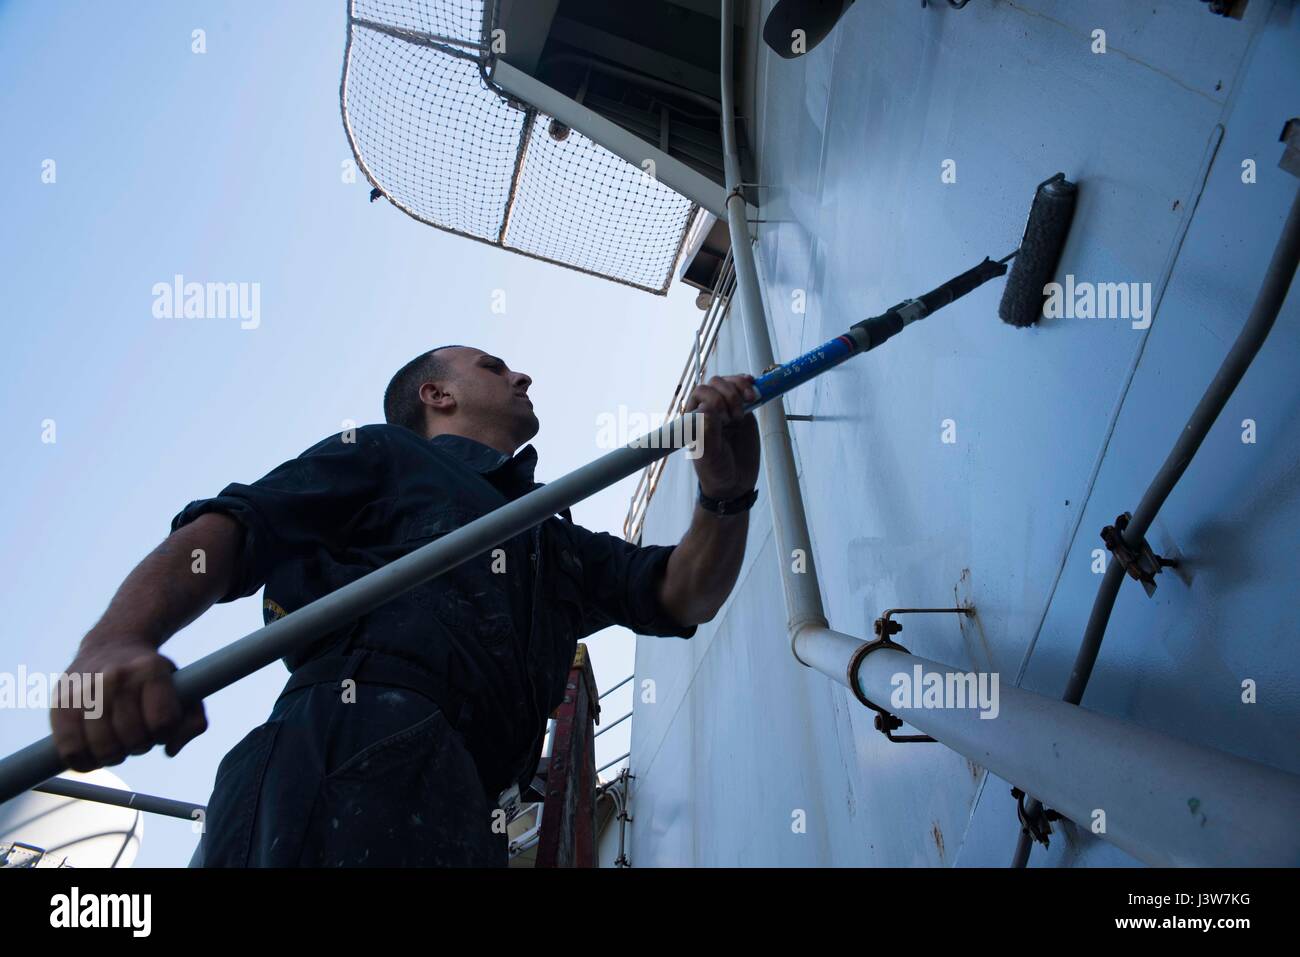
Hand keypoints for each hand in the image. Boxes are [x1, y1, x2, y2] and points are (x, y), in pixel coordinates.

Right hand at [50, 634, 207, 771]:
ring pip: (103, 748)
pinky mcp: (60, 703)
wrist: (111, 645)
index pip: (163, 722)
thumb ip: (193, 721)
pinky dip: (84, 762)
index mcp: (151, 670)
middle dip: (139, 746)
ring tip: (116, 743)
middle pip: (133, 739)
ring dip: (113, 756)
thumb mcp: (183, 688)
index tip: (159, 727)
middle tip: (136, 736)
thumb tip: (170, 750)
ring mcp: (86, 689)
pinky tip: (93, 755)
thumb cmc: (151, 677)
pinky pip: (71, 749)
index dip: (163, 734)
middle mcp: (117, 676)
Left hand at [684, 373, 760, 500]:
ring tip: (749, 402)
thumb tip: (707, 407)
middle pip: (716, 384)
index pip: (701, 393)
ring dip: (740, 387)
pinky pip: (744, 390)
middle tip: (735, 419)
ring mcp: (726, 409)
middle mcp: (708, 410)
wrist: (735, 481)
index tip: (724, 419)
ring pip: (729, 383)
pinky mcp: (743, 411)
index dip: (714, 399)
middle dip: (729, 395)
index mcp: (694, 418)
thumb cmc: (715, 470)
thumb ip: (707, 432)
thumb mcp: (708, 455)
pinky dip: (749, 386)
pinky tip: (754, 389)